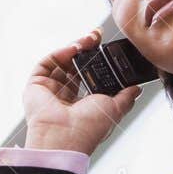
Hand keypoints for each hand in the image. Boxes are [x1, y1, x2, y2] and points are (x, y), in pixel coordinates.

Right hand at [22, 28, 142, 154]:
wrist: (67, 137)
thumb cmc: (88, 128)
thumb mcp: (115, 108)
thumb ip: (126, 96)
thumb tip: (137, 87)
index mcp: (80, 104)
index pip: (87, 76)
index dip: (95, 61)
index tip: (105, 48)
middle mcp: (63, 96)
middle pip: (73, 65)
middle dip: (86, 50)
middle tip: (97, 37)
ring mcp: (48, 90)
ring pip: (61, 62)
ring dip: (75, 47)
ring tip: (89, 39)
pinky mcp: (35, 85)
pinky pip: (47, 63)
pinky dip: (60, 52)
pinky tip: (75, 47)